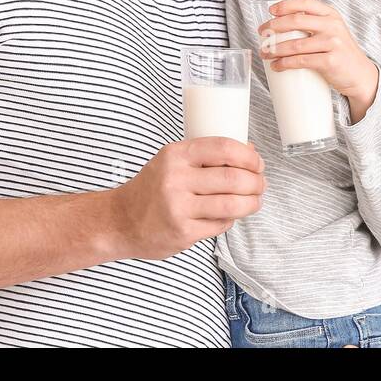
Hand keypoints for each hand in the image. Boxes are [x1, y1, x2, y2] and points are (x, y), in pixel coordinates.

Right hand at [109, 137, 265, 259]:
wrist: (120, 220)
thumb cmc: (151, 189)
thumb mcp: (171, 161)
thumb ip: (205, 155)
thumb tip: (247, 150)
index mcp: (175, 155)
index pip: (223, 148)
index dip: (248, 156)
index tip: (257, 162)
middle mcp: (176, 179)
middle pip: (233, 178)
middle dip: (256, 182)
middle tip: (260, 184)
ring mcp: (179, 208)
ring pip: (231, 205)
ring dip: (251, 203)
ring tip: (254, 201)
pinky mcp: (183, 232)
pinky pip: (220, 225)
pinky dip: (231, 220)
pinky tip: (228, 215)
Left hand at [258, 0, 378, 114]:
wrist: (361, 76)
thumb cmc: (340, 53)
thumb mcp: (332, 31)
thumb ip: (314, 24)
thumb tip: (279, 25)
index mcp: (331, 15)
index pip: (306, 3)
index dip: (286, 5)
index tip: (271, 11)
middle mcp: (333, 26)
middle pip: (296, 21)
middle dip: (274, 27)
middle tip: (262, 33)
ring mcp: (332, 43)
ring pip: (295, 44)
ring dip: (274, 49)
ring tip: (264, 53)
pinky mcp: (330, 62)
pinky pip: (301, 61)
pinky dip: (284, 63)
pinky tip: (276, 66)